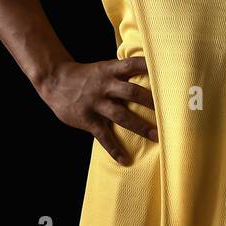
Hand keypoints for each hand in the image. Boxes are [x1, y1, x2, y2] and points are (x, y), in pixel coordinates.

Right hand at [38, 56, 156, 164]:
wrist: (54, 80)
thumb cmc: (85, 76)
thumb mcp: (103, 68)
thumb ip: (122, 72)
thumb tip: (150, 72)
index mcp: (110, 71)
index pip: (132, 64)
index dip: (149, 67)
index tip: (167, 71)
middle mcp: (105, 86)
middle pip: (131, 92)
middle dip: (150, 102)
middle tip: (170, 111)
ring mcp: (95, 103)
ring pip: (120, 115)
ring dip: (140, 126)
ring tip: (156, 136)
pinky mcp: (87, 119)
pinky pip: (103, 136)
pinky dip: (114, 149)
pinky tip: (125, 160)